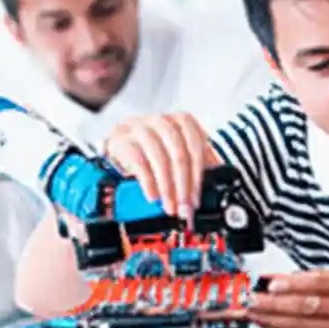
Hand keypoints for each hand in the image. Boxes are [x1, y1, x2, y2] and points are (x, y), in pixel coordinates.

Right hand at [104, 112, 220, 217]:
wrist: (117, 149)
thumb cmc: (153, 153)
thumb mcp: (177, 154)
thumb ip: (195, 165)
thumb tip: (210, 188)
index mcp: (181, 121)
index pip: (196, 144)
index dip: (199, 173)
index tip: (198, 197)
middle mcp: (161, 121)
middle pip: (179, 153)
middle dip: (184, 185)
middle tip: (185, 206)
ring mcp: (139, 128)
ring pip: (160, 158)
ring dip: (167, 187)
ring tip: (170, 206)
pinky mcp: (120, 140)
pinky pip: (138, 162)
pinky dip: (148, 182)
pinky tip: (153, 196)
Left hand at [246, 270, 328, 327]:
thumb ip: (308, 277)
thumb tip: (276, 277)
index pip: (317, 283)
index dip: (292, 283)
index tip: (271, 284)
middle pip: (305, 306)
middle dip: (275, 304)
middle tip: (253, 301)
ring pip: (301, 325)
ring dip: (273, 320)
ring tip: (253, 315)